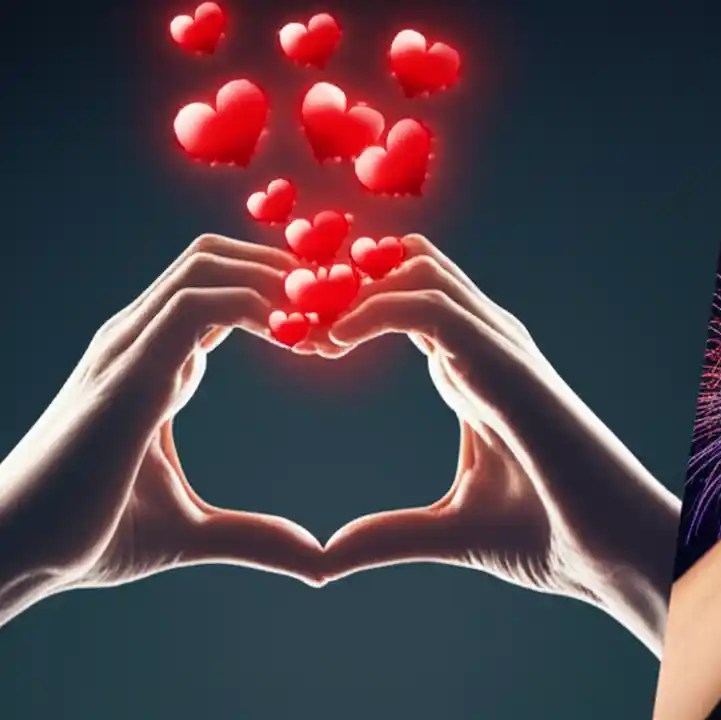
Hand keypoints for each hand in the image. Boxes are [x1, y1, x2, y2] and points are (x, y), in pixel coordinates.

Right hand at [0, 234, 325, 625]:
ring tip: (331, 316)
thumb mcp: (192, 532)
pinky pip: (196, 303)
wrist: (18, 553)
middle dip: (285, 269)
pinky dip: (254, 305)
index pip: (221, 291)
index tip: (340, 331)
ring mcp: (128, 348)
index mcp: (155, 362)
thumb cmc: (88, 535)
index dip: (283, 298)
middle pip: (217, 258)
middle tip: (347, 305)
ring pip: (207, 264)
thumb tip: (315, 559)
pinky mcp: (128, 371)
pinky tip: (298, 339)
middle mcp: (139, 340)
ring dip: (276, 280)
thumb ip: (254, 535)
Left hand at [318, 236, 678, 654]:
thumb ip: (388, 533)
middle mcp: (486, 344)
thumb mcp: (448, 531)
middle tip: (275, 313)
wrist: (610, 553)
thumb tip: (328, 555)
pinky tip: (330, 344)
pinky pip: (427, 305)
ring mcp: (499, 345)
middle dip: (339, 278)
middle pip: (403, 263)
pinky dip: (371, 311)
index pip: (400, 299)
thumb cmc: (548, 537)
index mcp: (471, 371)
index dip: (341, 306)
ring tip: (291, 325)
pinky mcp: (505, 361)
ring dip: (348, 288)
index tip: (283, 337)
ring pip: (413, 268)